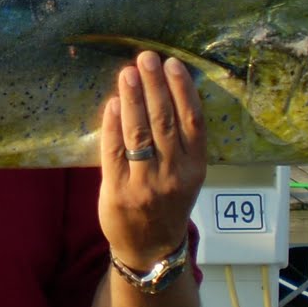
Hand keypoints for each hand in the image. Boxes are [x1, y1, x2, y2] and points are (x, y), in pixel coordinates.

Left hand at [98, 52, 204, 270]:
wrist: (150, 249)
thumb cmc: (168, 203)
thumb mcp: (186, 175)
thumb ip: (178, 142)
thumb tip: (161, 93)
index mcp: (195, 168)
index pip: (192, 122)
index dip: (183, 90)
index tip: (173, 64)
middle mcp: (173, 174)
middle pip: (164, 122)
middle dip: (154, 86)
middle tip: (146, 57)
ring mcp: (145, 184)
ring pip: (139, 133)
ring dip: (133, 99)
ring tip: (127, 73)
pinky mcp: (118, 191)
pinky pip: (115, 152)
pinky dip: (113, 125)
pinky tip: (112, 104)